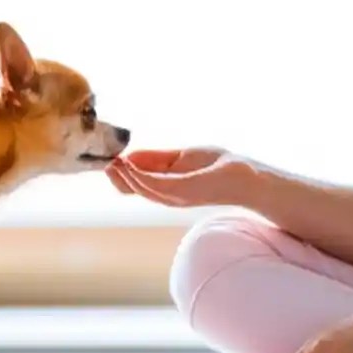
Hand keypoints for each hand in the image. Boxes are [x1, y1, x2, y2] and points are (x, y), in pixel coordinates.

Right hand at [104, 147, 257, 207]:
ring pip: (141, 189)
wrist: (246, 175)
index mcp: (168, 188)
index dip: (122, 174)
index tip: (110, 161)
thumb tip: (128, 156)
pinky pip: (153, 185)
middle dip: (118, 178)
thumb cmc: (218, 166)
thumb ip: (156, 159)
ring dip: (124, 177)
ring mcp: (175, 195)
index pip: (138, 185)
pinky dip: (137, 176)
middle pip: (135, 190)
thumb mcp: (180, 157)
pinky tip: (127, 165)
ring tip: (113, 163)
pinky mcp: (182, 190)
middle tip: (106, 164)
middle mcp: (169, 195)